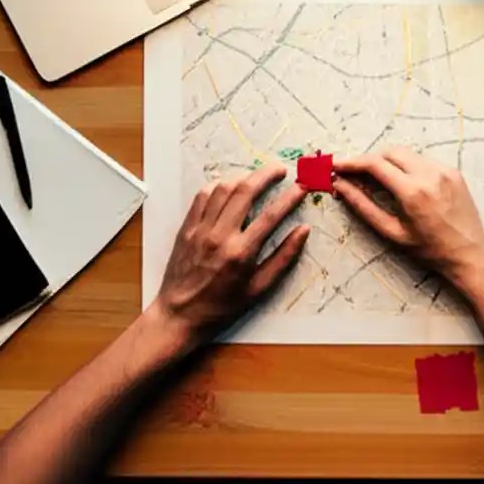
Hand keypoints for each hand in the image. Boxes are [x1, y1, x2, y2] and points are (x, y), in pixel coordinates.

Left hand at [152, 164, 310, 344]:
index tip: (301, 187)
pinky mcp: (187, 228)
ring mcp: (200, 229)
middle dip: (266, 175)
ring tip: (256, 177)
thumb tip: (303, 231)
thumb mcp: (259, 288)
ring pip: (222, 188)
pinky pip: (202, 196)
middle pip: (245, 192)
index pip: (271, 216)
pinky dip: (218, 186)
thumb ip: (283, 257)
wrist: (180, 314)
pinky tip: (228, 187)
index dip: (289, 198)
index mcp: (241, 253)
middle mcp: (220, 236)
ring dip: (242, 178)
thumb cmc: (221, 306)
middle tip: (280, 169)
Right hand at [332, 148, 483, 293]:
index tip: (336, 165)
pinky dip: (407, 166)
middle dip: (368, 159)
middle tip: (353, 173)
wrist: (469, 254)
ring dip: (387, 161)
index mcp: (413, 191)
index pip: (375, 164)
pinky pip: (422, 160)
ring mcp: (444, 170)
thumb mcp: (393, 232)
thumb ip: (364, 206)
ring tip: (375, 178)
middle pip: (389, 151)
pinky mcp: (453, 171)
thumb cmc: (430, 250)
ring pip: (406, 153)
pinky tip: (402, 182)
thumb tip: (341, 186)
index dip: (352, 162)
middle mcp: (430, 174)